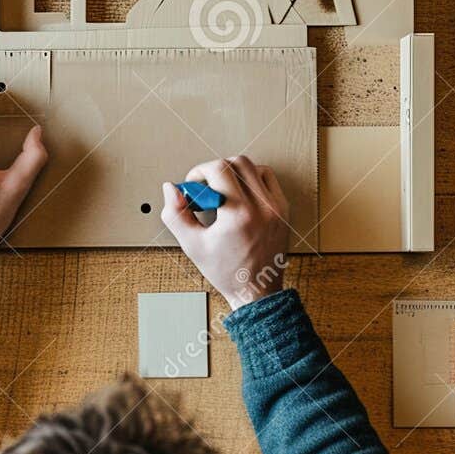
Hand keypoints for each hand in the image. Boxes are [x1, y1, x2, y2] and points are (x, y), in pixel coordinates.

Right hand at [161, 157, 289, 309]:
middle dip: (215, 170)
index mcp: (239, 214)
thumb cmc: (227, 272)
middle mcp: (262, 207)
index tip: (193, 187)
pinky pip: (268, 179)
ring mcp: (276, 207)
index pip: (219, 169)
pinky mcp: (283, 209)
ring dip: (234, 172)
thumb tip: (171, 189)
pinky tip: (240, 195)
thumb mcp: (193, 245)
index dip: (200, 172)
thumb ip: (176, 214)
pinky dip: (251, 179)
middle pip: (237, 162)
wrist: (257, 291)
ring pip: (254, 167)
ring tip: (222, 192)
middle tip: (205, 189)